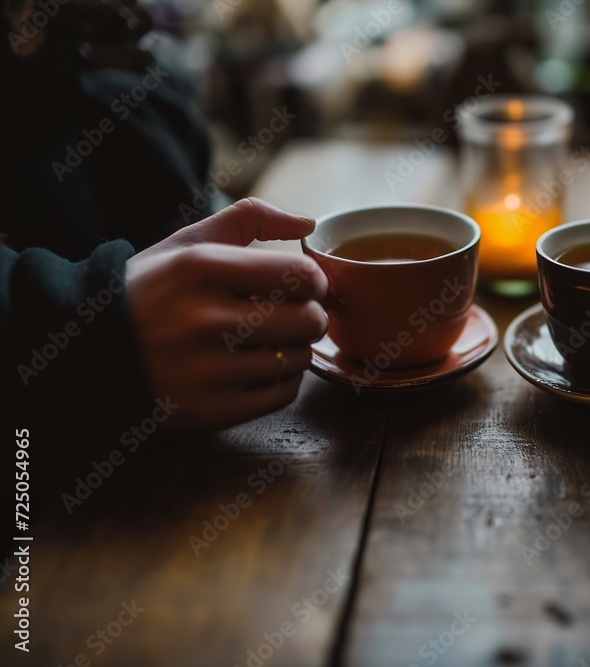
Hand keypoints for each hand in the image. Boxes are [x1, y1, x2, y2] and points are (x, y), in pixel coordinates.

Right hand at [126, 198, 328, 429]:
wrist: (94, 351)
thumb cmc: (154, 290)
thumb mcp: (189, 243)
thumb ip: (250, 218)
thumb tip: (308, 223)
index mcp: (201, 270)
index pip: (301, 274)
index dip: (313, 280)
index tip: (303, 285)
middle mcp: (203, 320)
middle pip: (309, 320)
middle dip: (309, 315)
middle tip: (292, 315)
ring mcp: (205, 370)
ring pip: (298, 359)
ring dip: (294, 349)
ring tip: (268, 341)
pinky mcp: (209, 411)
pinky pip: (283, 394)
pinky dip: (282, 380)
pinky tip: (258, 366)